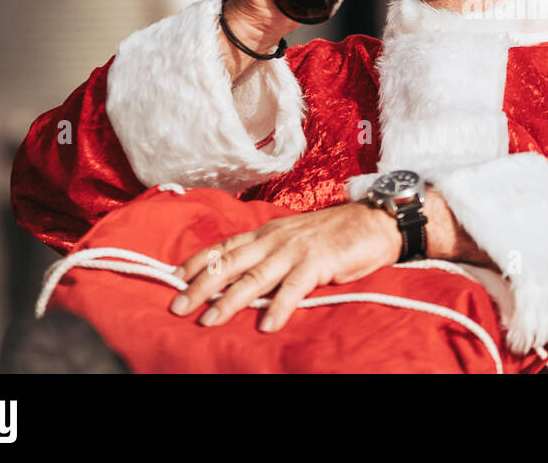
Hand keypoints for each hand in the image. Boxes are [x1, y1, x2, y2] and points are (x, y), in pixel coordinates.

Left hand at [170, 202, 400, 331]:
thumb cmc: (336, 234)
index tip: (172, 277)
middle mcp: (275, 240)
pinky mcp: (318, 263)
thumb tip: (242, 278)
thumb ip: (270, 254)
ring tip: (209, 320)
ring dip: (230, 300)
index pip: (225, 246)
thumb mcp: (295, 238)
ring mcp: (296, 250)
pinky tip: (266, 326)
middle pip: (231, 263)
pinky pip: (294, 288)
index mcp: (268, 232)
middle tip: (177, 305)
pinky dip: (279, 307)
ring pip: (255, 277)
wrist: (375, 222)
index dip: (198, 261)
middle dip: (201, 285)